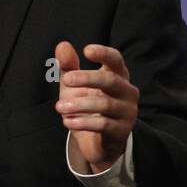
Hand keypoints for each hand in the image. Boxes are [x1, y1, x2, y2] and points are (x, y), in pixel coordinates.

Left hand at [54, 41, 137, 173]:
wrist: (97, 141)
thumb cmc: (87, 105)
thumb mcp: (74, 86)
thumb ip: (69, 67)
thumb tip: (62, 45)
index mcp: (117, 76)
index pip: (116, 60)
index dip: (104, 53)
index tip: (87, 50)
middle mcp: (127, 91)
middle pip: (111, 80)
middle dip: (87, 78)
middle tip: (66, 79)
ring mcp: (127, 112)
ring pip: (105, 104)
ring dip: (79, 105)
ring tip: (59, 107)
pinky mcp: (122, 131)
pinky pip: (103, 124)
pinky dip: (83, 122)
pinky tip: (68, 121)